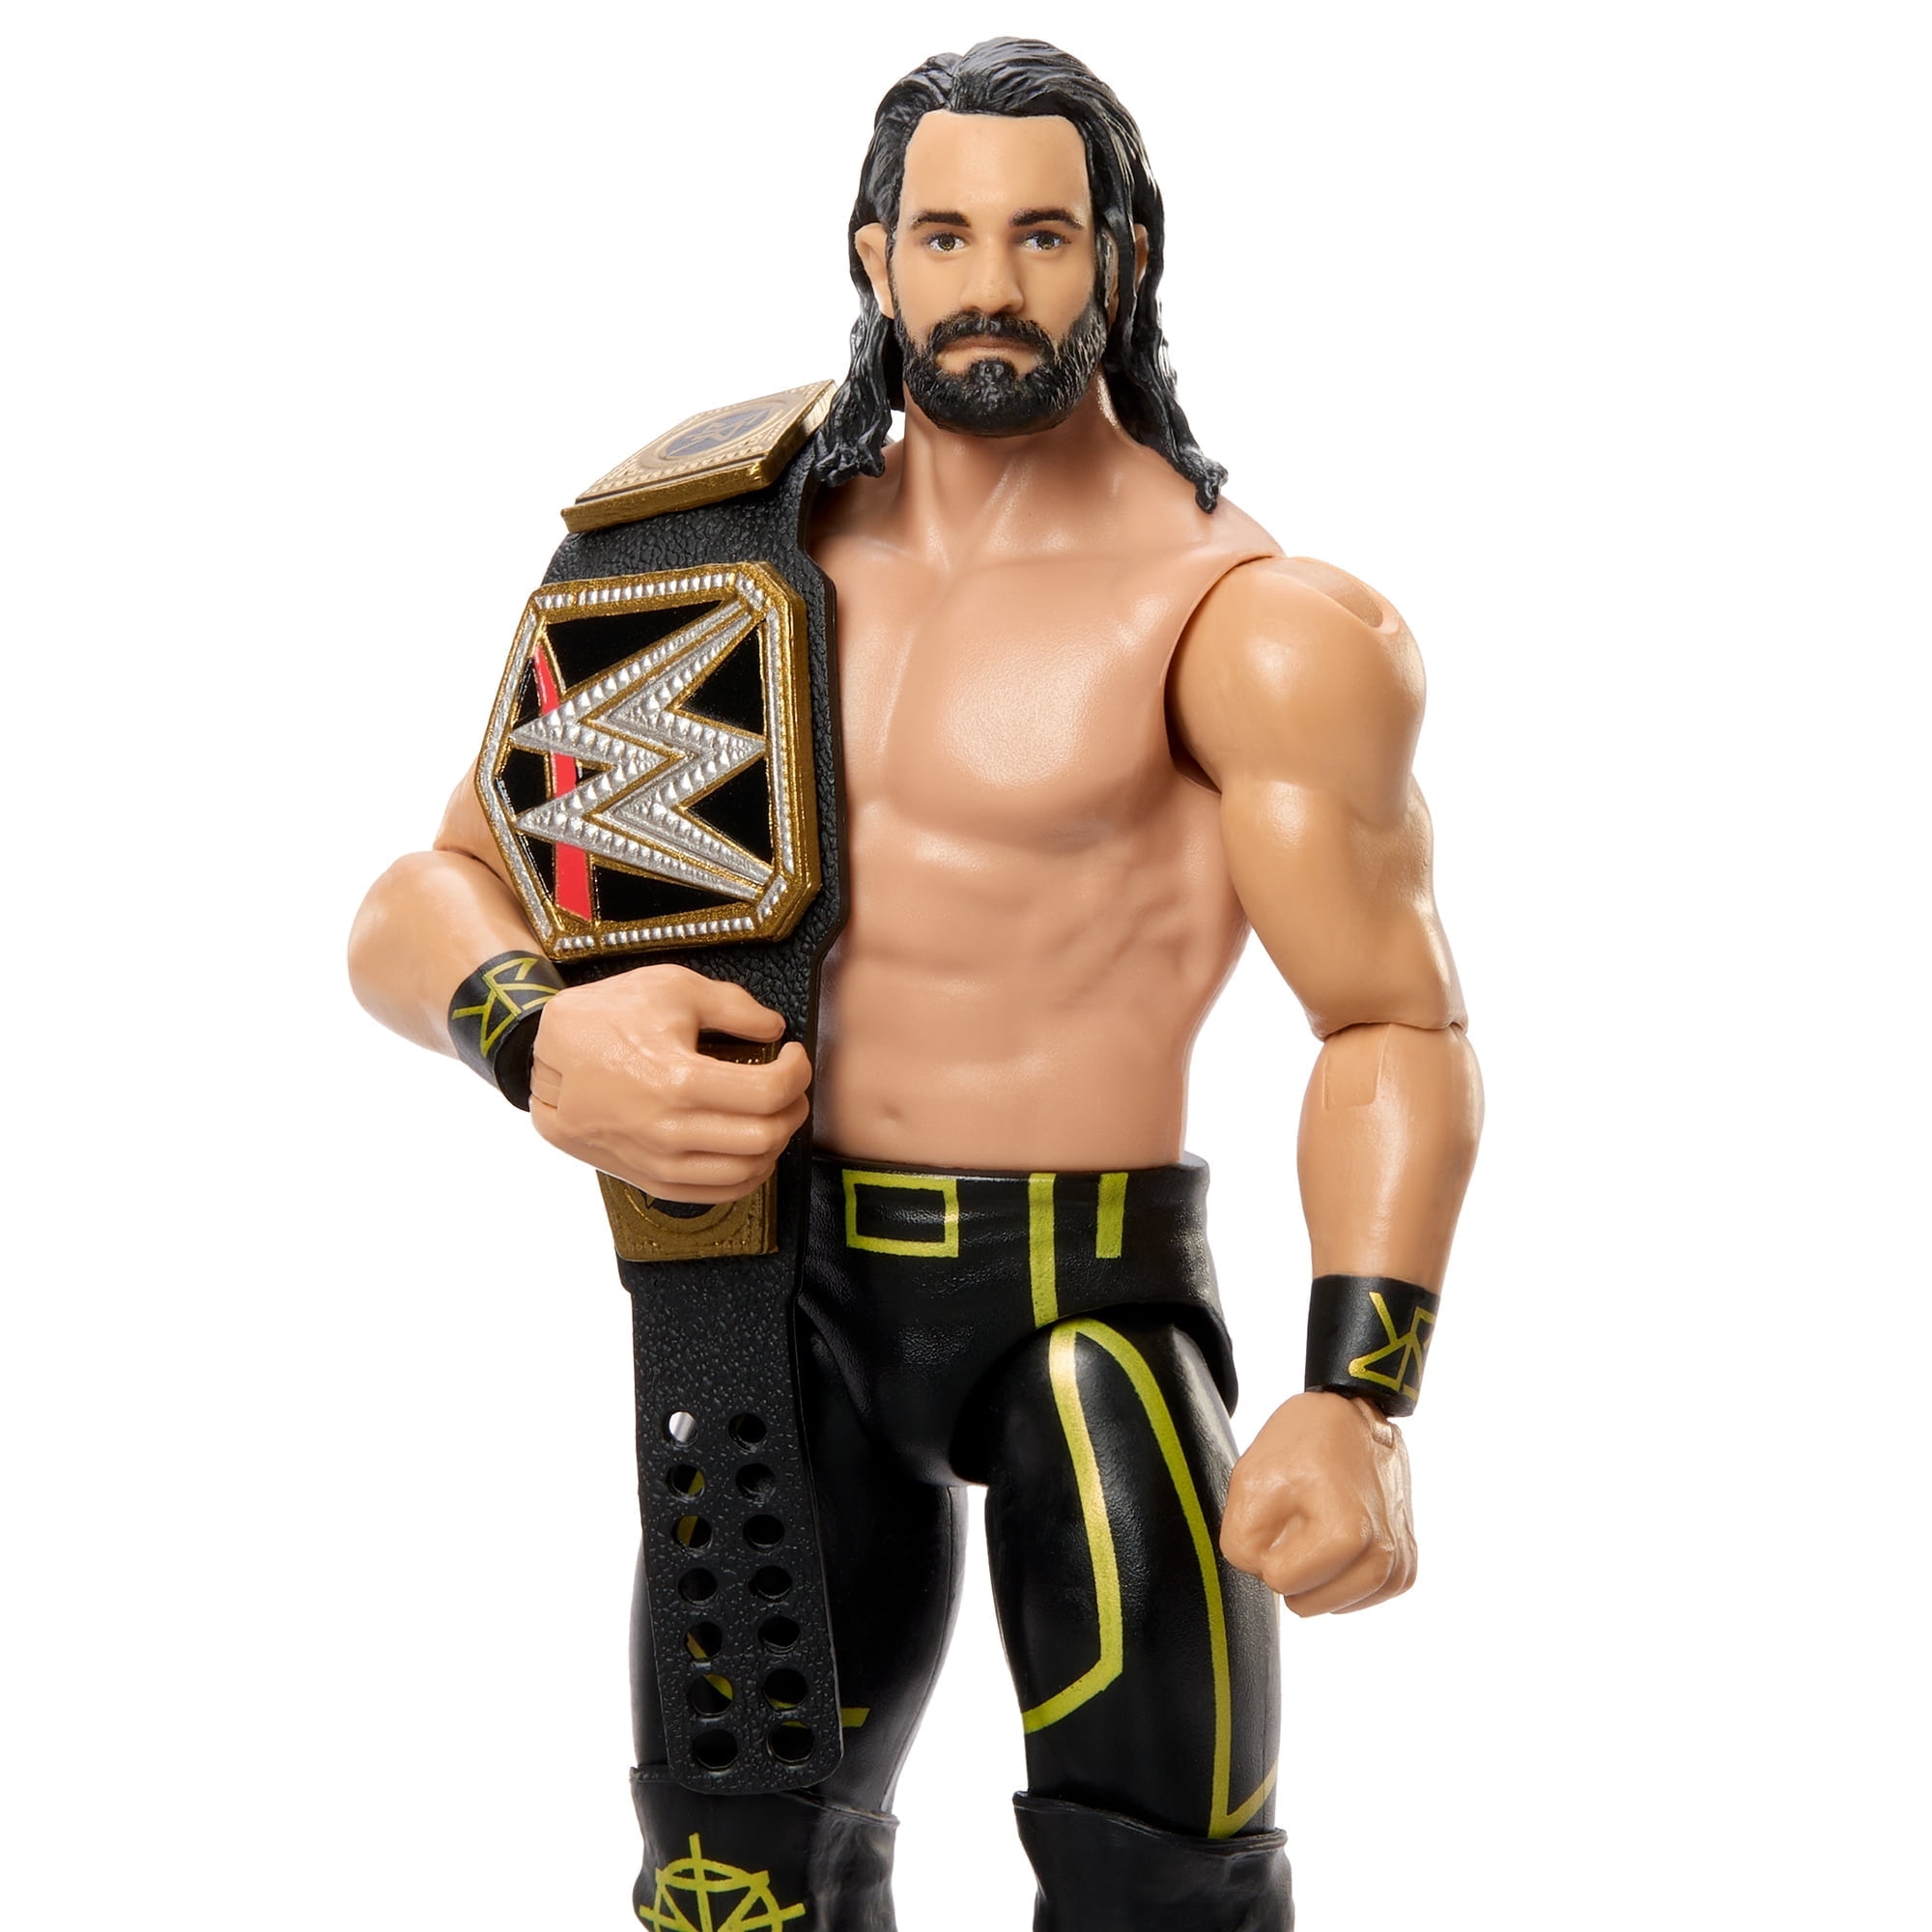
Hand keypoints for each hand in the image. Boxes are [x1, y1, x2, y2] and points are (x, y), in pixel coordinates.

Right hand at [526, 965, 811, 1201]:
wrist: (545, 1057)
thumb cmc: (607, 1017)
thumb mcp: (671, 987)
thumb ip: (733, 1006)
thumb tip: (774, 1029)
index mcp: (679, 1080)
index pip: (770, 1092)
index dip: (798, 1072)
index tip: (793, 1055)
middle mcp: (669, 1130)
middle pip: (765, 1136)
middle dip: (793, 1107)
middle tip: (790, 1084)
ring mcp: (658, 1161)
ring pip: (746, 1172)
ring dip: (776, 1143)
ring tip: (774, 1114)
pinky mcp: (649, 1178)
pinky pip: (716, 1194)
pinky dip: (748, 1176)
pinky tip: (752, 1149)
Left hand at [1220, 1391, 1415, 1615]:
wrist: (1352, 1417)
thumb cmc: (1302, 1442)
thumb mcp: (1249, 1483)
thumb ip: (1242, 1547)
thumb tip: (1269, 1578)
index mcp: (1348, 1535)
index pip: (1278, 1581)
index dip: (1269, 1544)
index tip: (1285, 1507)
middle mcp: (1385, 1556)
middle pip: (1306, 1603)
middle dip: (1293, 1563)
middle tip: (1302, 1514)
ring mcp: (1400, 1564)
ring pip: (1331, 1607)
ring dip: (1316, 1575)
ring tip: (1319, 1525)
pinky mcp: (1406, 1568)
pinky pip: (1356, 1599)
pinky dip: (1338, 1579)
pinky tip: (1335, 1543)